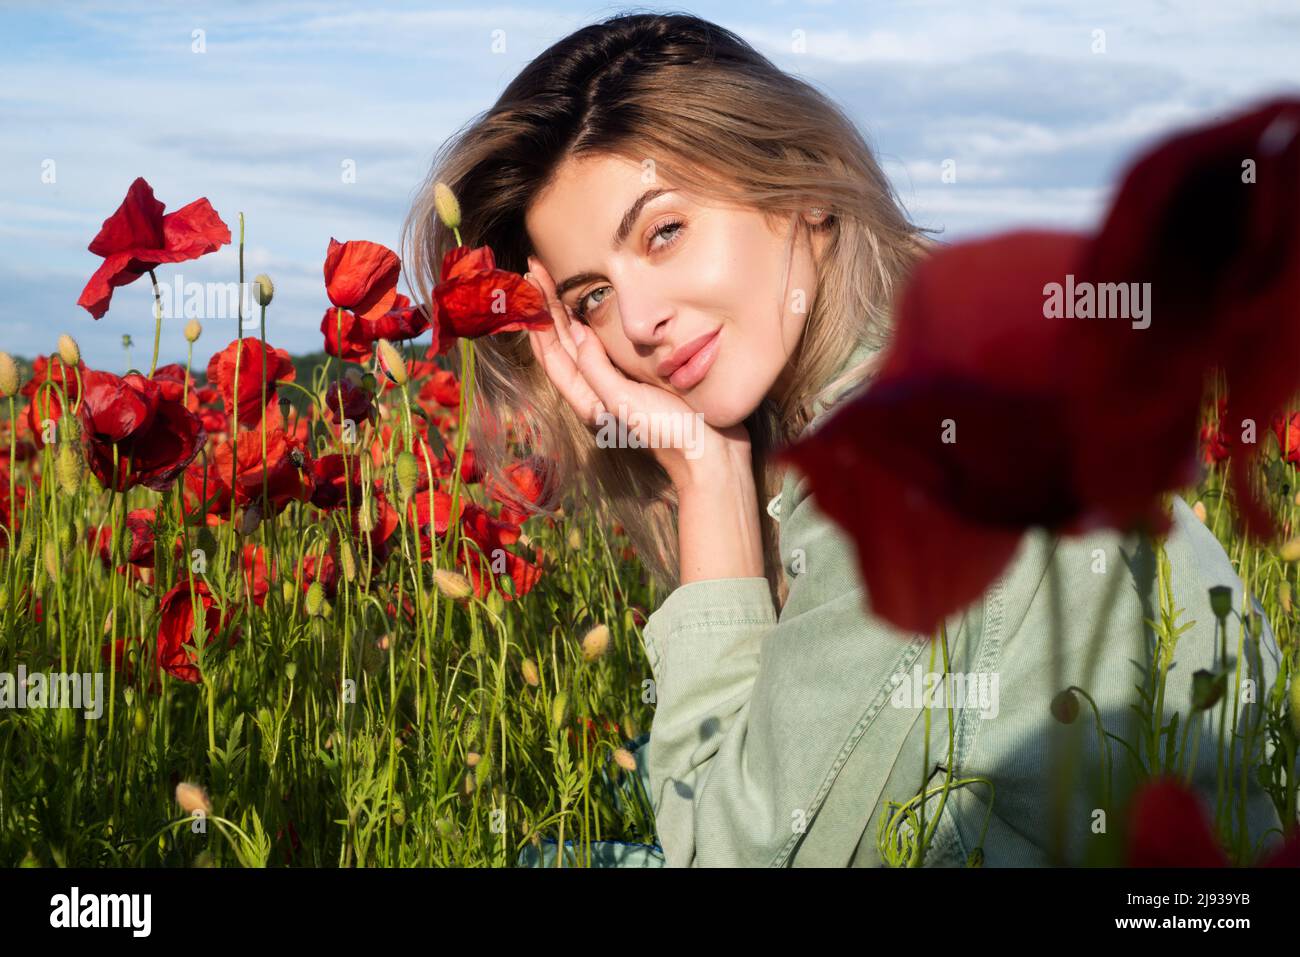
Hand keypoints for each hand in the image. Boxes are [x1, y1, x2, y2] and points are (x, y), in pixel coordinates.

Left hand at [523, 255, 750, 489]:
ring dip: (566, 312)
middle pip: (562, 343)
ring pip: (581, 343)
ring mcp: (617, 385)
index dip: (538, 315)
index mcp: (587, 399)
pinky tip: (596, 309)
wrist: (711, 456)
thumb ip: (596, 368)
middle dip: (547, 307)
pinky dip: (595, 323)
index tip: (531, 279)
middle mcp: (596, 391)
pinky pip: (607, 345)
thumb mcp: (624, 400)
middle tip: (535, 269)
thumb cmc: (667, 432)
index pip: (551, 352)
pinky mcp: (638, 380)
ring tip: (555, 283)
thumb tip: (574, 331)